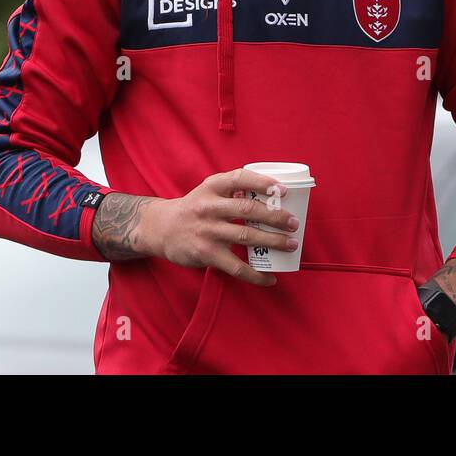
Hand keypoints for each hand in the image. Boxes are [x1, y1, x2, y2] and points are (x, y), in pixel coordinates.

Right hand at [141, 168, 299, 286]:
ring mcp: (208, 231)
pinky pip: (237, 266)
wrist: (161, 229)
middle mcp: (209, 206)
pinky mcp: (206, 253)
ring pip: (247, 236)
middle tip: (294, 223)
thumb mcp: (208, 191)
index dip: (263, 183)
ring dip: (273, 241)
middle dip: (276, 216)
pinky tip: (270, 278)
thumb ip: (233, 190)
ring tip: (291, 244)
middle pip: (249, 209)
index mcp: (212, 186)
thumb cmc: (194, 207)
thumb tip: (270, 194)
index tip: (282, 190)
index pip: (240, 178)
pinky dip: (256, 274)